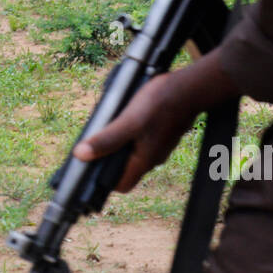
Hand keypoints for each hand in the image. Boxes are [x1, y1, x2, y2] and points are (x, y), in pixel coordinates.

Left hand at [72, 50, 238, 193]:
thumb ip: (107, 139)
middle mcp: (153, 157)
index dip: (105, 181)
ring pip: (134, 151)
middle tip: (96, 140)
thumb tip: (81, 155)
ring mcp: (159, 144)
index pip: (123, 185)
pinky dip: (131, 131)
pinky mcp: (162, 131)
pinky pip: (142, 138)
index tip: (91, 165)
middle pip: (126, 167)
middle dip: (109, 157)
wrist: (191, 87)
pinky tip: (126, 115)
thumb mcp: (129, 121)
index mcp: (145, 160)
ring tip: (109, 124)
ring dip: (120, 142)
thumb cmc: (162, 103)